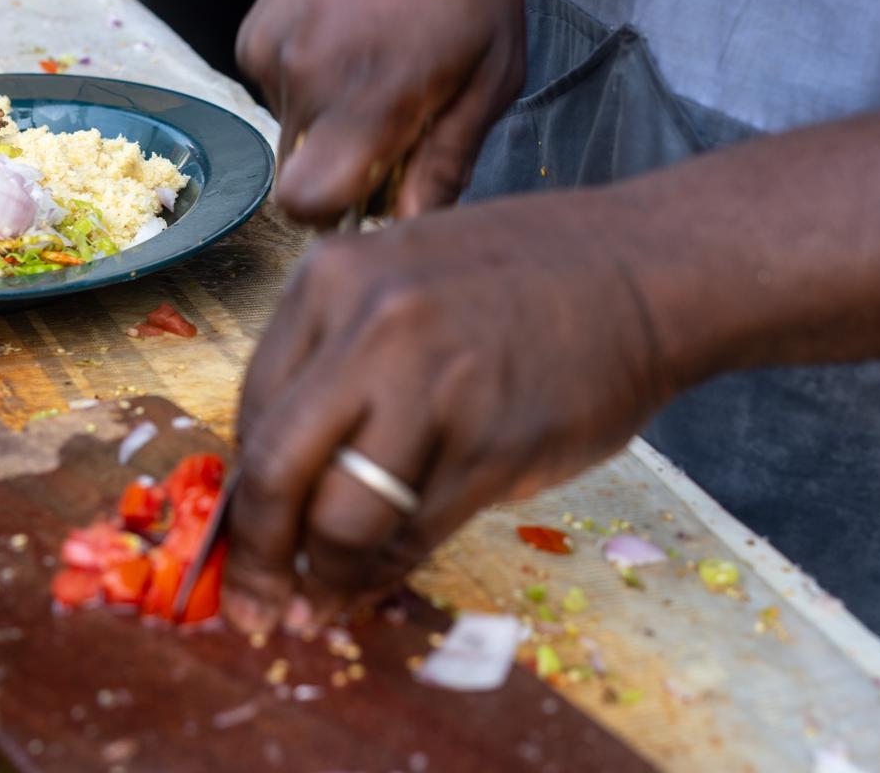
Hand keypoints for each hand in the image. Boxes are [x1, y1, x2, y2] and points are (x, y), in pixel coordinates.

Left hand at [222, 190, 670, 632]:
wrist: (643, 271)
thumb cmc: (515, 283)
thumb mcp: (399, 283)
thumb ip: (334, 362)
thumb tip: (276, 481)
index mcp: (331, 278)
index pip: (252, 410)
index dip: (239, 492)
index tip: (236, 538)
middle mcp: (370, 325)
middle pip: (276, 468)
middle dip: (256, 553)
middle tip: (255, 605)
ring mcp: (434, 384)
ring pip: (342, 514)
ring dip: (324, 577)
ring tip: (317, 608)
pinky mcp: (494, 443)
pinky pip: (415, 532)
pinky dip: (386, 571)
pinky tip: (374, 581)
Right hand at [236, 0, 525, 223]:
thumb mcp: (495, 68)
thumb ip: (449, 158)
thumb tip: (413, 225)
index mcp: (373, 92)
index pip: (309, 206)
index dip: (340, 217)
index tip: (378, 197)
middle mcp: (307, 78)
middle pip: (299, 183)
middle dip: (342, 174)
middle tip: (397, 129)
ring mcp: (271, 55)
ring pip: (291, 139)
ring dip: (330, 128)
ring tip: (380, 68)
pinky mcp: (251, 37)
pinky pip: (277, 97)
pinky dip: (312, 88)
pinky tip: (351, 40)